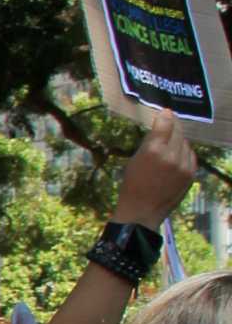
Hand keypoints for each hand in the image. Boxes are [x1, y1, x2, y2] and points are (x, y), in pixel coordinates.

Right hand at [115, 103, 197, 229]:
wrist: (142, 211)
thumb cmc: (132, 185)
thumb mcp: (135, 159)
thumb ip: (150, 141)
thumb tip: (162, 125)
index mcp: (153, 150)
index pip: (165, 123)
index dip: (166, 115)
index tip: (165, 112)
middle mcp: (171, 155)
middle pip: (178, 131)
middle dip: (174, 125)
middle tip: (169, 122)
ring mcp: (184, 165)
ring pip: (185, 142)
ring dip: (179, 139)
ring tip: (170, 142)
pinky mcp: (191, 174)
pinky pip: (190, 155)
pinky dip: (184, 152)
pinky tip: (176, 155)